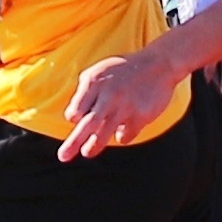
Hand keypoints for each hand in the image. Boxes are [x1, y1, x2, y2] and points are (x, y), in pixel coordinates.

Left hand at [58, 36, 199, 158]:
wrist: (157, 65)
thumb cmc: (122, 70)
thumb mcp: (98, 72)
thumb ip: (84, 92)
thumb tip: (73, 117)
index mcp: (94, 82)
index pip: (76, 110)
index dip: (74, 116)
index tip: (76, 119)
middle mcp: (108, 95)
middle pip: (88, 124)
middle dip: (74, 142)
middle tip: (63, 156)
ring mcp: (125, 106)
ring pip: (104, 133)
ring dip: (94, 146)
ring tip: (87, 152)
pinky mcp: (141, 116)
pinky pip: (125, 135)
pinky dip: (121, 136)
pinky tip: (122, 130)